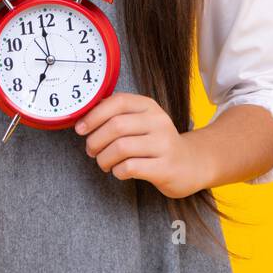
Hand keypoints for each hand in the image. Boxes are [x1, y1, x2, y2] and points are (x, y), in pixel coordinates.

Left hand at [74, 93, 204, 198]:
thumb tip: (84, 114)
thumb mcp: (142, 121)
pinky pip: (130, 167)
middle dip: (95, 140)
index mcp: (149, 106)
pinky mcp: (165, 167)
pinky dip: (117, 171)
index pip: (117, 102)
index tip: (80, 128)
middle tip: (91, 150)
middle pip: (116, 126)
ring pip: (120, 148)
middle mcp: (158, 122)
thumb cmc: (157, 142)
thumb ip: (118, 115)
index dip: (94, 115)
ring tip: (104, 163)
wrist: (192, 164)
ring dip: (104, 158)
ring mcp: (164, 144)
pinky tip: (119, 171)